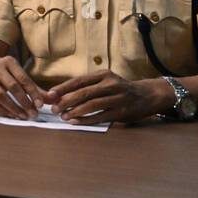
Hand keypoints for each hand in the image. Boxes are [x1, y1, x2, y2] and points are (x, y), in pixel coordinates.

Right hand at [0, 56, 52, 119]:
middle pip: (12, 87)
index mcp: (9, 61)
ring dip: (13, 108)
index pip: (23, 78)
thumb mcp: (18, 74)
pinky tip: (12, 115)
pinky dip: (2, 110)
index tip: (40, 105)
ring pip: (0, 95)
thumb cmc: (5, 73)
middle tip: (33, 114)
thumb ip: (35, 88)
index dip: (32, 92)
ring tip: (23, 116)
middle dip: (24, 102)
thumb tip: (53, 99)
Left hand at [48, 70, 170, 124]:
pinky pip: (101, 117)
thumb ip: (86, 87)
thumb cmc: (119, 89)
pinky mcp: (122, 112)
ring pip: (91, 105)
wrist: (148, 95)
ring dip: (74, 112)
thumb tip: (60, 95)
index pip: (78, 81)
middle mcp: (111, 84)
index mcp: (103, 75)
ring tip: (63, 116)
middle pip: (83, 93)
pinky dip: (86, 120)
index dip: (62, 88)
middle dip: (66, 101)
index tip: (50, 95)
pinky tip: (75, 122)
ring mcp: (118, 98)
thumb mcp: (105, 82)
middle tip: (54, 109)